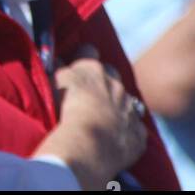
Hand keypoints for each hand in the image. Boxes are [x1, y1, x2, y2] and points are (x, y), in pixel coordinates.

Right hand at [37, 46, 147, 189]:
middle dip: (103, 80)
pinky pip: (134, 126)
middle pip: (111, 73)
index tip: (77, 67)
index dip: (82, 57)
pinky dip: (125, 130)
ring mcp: (130, 107)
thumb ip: (58, 69)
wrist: (89, 144)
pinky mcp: (138, 131)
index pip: (88, 51)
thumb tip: (59, 60)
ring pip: (125, 100)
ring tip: (102, 120)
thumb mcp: (56, 84)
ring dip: (116, 106)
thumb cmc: (67, 111)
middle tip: (90, 95)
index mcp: (93, 69)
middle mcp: (115, 84)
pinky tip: (114, 140)